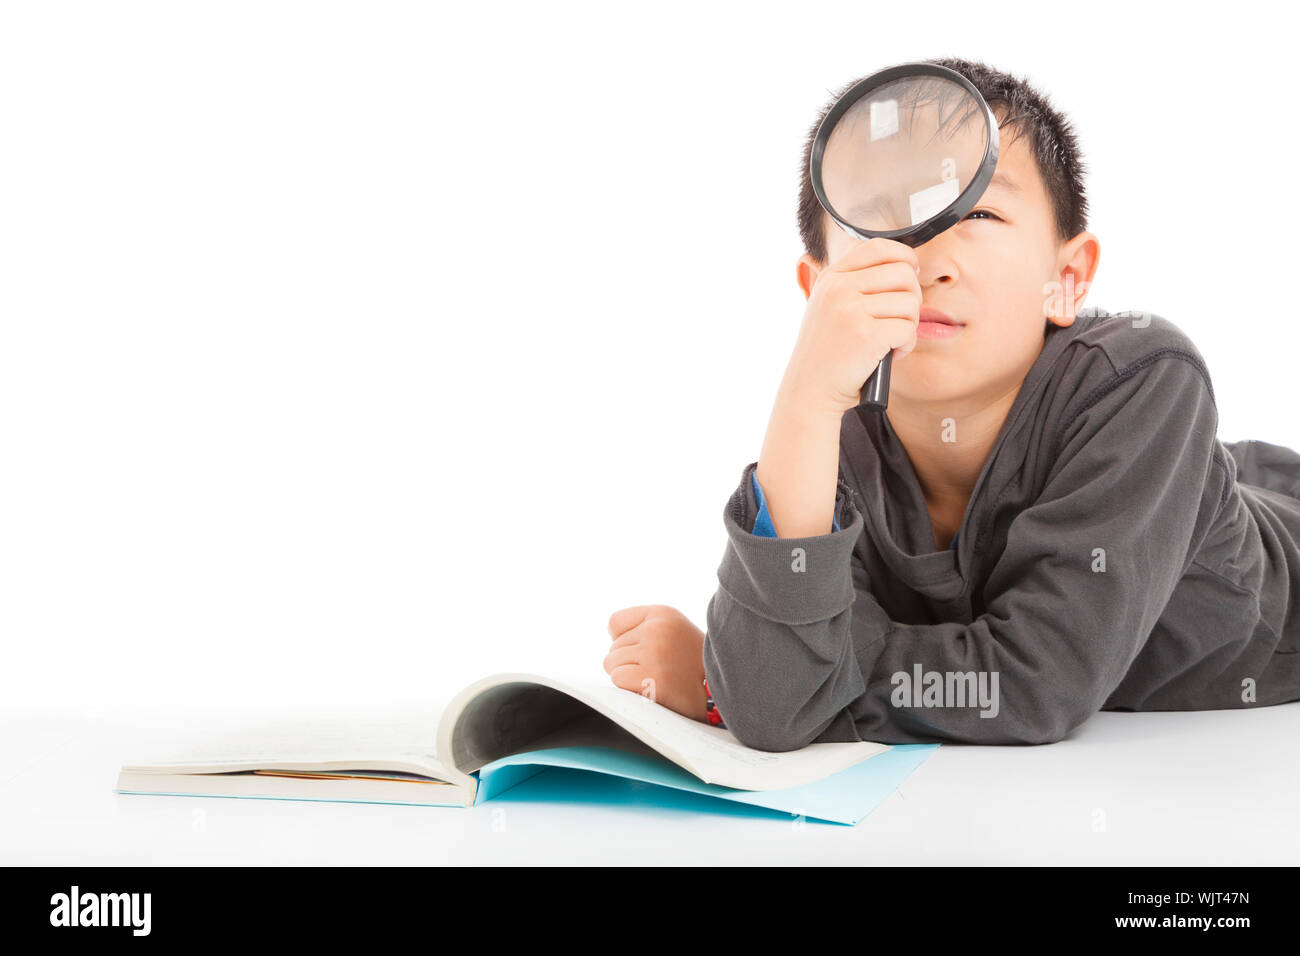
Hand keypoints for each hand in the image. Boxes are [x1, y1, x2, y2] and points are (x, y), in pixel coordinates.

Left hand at [604, 604, 708, 721]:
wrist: (719, 691)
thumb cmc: (691, 662)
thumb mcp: (673, 630)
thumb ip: (643, 626)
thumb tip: (611, 636)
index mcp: (662, 614)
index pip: (615, 623)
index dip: (625, 641)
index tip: (645, 651)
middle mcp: (657, 629)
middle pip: (613, 647)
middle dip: (629, 662)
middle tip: (658, 670)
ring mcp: (654, 654)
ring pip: (611, 664)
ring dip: (628, 676)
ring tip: (655, 678)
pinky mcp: (651, 678)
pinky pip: (617, 679)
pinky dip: (629, 688)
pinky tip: (651, 688)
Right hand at [782, 236, 921, 415]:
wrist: (809, 392)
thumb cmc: (826, 355)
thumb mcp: (828, 308)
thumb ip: (856, 285)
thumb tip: (907, 267)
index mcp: (831, 278)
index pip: (879, 247)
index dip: (904, 258)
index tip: (909, 277)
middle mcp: (839, 288)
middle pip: (903, 273)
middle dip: (912, 298)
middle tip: (900, 320)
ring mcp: (850, 310)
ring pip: (910, 302)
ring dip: (909, 326)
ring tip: (891, 342)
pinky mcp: (866, 335)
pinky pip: (908, 329)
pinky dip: (906, 345)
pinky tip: (891, 354)